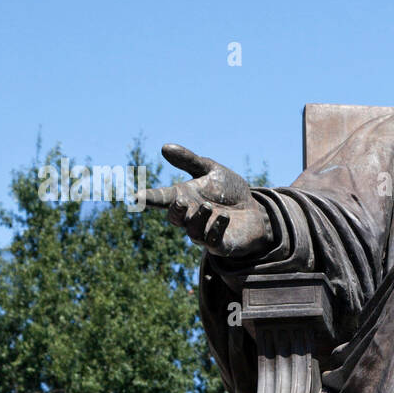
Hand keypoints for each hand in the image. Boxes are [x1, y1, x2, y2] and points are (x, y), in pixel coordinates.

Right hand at [144, 144, 273, 257]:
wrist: (255, 211)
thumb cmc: (229, 191)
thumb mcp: (212, 170)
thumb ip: (190, 161)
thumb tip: (164, 147)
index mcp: (184, 197)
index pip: (162, 198)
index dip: (150, 198)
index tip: (137, 197)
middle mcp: (190, 217)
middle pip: (174, 218)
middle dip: (175, 210)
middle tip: (181, 200)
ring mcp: (204, 233)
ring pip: (193, 231)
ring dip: (198, 218)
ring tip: (207, 206)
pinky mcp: (220, 245)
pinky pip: (213, 241)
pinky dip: (216, 229)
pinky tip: (224, 216)